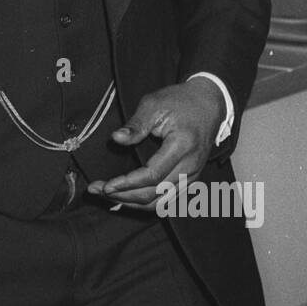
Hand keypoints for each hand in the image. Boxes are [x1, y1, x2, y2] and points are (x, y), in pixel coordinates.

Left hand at [87, 78, 223, 209]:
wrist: (208, 104)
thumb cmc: (180, 102)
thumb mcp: (154, 104)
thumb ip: (136, 124)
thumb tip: (116, 139)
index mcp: (182, 146)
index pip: (152, 175)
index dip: (127, 183)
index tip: (106, 185)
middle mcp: (191, 166)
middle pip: (154, 193)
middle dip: (123, 196)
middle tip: (97, 191)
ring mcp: (193, 175)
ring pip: (161, 202)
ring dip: (132, 203)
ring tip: (108, 196)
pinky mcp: (191, 179)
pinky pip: (167, 199)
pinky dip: (146, 202)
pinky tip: (127, 197)